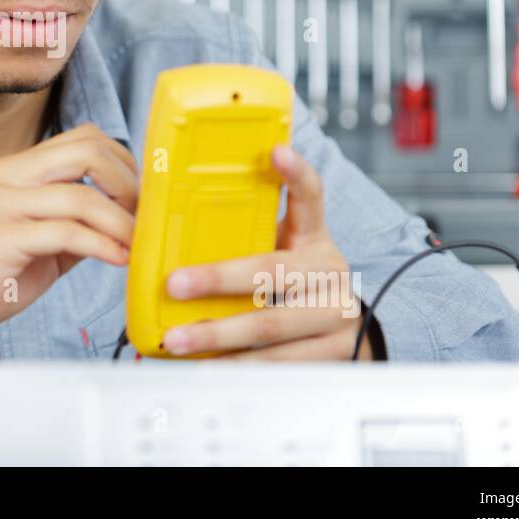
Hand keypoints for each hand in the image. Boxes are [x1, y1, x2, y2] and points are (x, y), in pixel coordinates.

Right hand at [0, 123, 137, 354]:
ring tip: (135, 243)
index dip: (122, 162)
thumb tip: (127, 221)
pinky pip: (65, 232)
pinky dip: (101, 245)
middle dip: (127, 182)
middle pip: (86, 151)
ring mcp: (0, 204)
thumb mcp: (37, 240)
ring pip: (81, 195)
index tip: (142, 195)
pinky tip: (116, 259)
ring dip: (121, 222)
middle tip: (143, 214)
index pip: (82, 138)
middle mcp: (7, 176)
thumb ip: (75, 224)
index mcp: (16, 169)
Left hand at [159, 144, 373, 360]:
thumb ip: (245, 236)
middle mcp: (329, 271)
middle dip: (217, 279)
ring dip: (218, 336)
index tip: (276, 150)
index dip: (295, 173)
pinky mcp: (336, 352)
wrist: (347, 328)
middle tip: (175, 284)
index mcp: (314, 238)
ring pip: (271, 326)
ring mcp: (336, 313)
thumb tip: (172, 224)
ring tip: (178, 339)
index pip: (311, 196)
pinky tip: (210, 367)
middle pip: (271, 271)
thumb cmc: (297, 283)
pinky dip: (239, 366)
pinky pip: (280, 362)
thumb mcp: (282, 250)